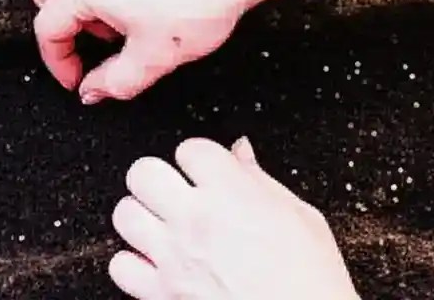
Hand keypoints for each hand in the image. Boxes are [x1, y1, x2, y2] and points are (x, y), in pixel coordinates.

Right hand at [26, 0, 276, 102]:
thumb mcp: (154, 58)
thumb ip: (115, 82)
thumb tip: (92, 91)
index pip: (47, 27)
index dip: (58, 62)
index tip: (78, 81)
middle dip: (59, 27)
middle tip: (90, 50)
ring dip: (82, 9)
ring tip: (121, 30)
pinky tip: (139, 9)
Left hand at [110, 138, 358, 299]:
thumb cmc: (312, 282)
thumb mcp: (302, 217)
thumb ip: (260, 180)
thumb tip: (239, 152)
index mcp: (232, 194)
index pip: (190, 149)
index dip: (199, 158)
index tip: (207, 171)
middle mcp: (196, 220)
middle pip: (143, 172)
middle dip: (158, 177)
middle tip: (176, 191)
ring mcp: (174, 257)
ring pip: (125, 214)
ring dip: (142, 215)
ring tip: (162, 224)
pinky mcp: (162, 293)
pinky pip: (121, 266)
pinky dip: (132, 263)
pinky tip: (155, 262)